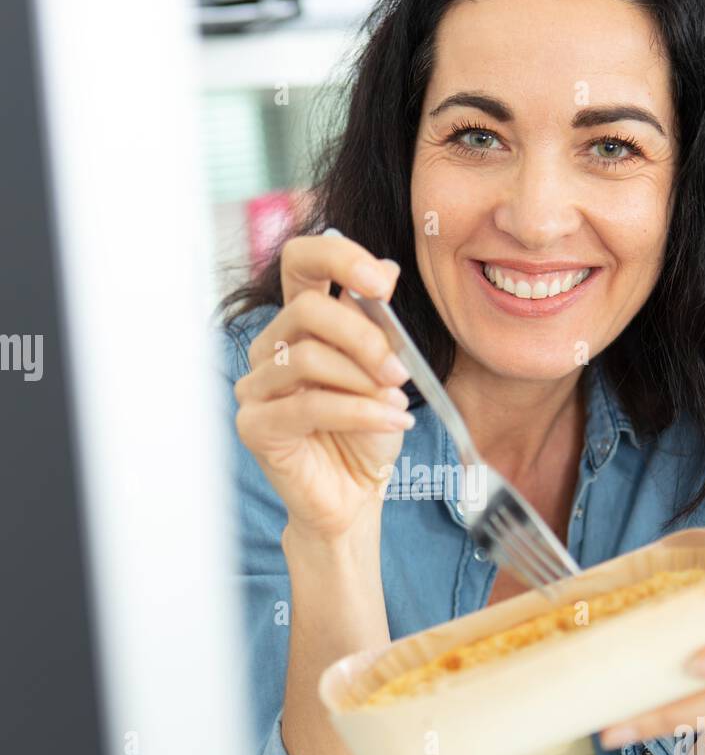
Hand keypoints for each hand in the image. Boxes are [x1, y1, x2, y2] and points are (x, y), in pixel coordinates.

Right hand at [233, 232, 413, 541]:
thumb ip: (378, 325)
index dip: (339, 258)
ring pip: (308, 357)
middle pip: (307, 309)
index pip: (301, 261)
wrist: (354, 496)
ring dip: (363, 380)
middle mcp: (270, 346)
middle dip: (364, 337)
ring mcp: (255, 385)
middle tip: (400, 371)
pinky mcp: (254, 424)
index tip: (383, 283)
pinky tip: (392, 421)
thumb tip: (386, 269)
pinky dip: (359, 412)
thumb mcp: (383, 372)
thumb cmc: (366, 433)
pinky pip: (308, 405)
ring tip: (396, 404)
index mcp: (300, 322)